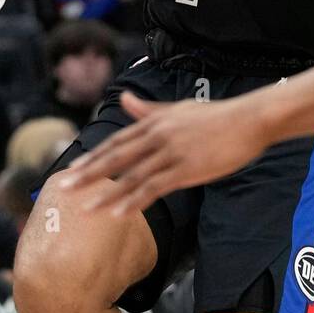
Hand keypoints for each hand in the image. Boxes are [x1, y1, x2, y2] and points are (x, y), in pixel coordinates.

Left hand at [59, 89, 268, 214]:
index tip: (73, 168)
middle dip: (89, 173)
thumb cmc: (215, 116)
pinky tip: (119, 213)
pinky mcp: (186, 169)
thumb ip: (148, 110)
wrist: (248, 120)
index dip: (93, 157)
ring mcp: (171, 153)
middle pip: (116, 157)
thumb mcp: (178, 108)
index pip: (116, 142)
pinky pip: (155, 188)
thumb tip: (125, 99)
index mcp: (154, 122)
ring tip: (86, 208)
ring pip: (132, 176)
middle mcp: (157, 136)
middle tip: (65, 186)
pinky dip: (135, 201)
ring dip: (107, 193)